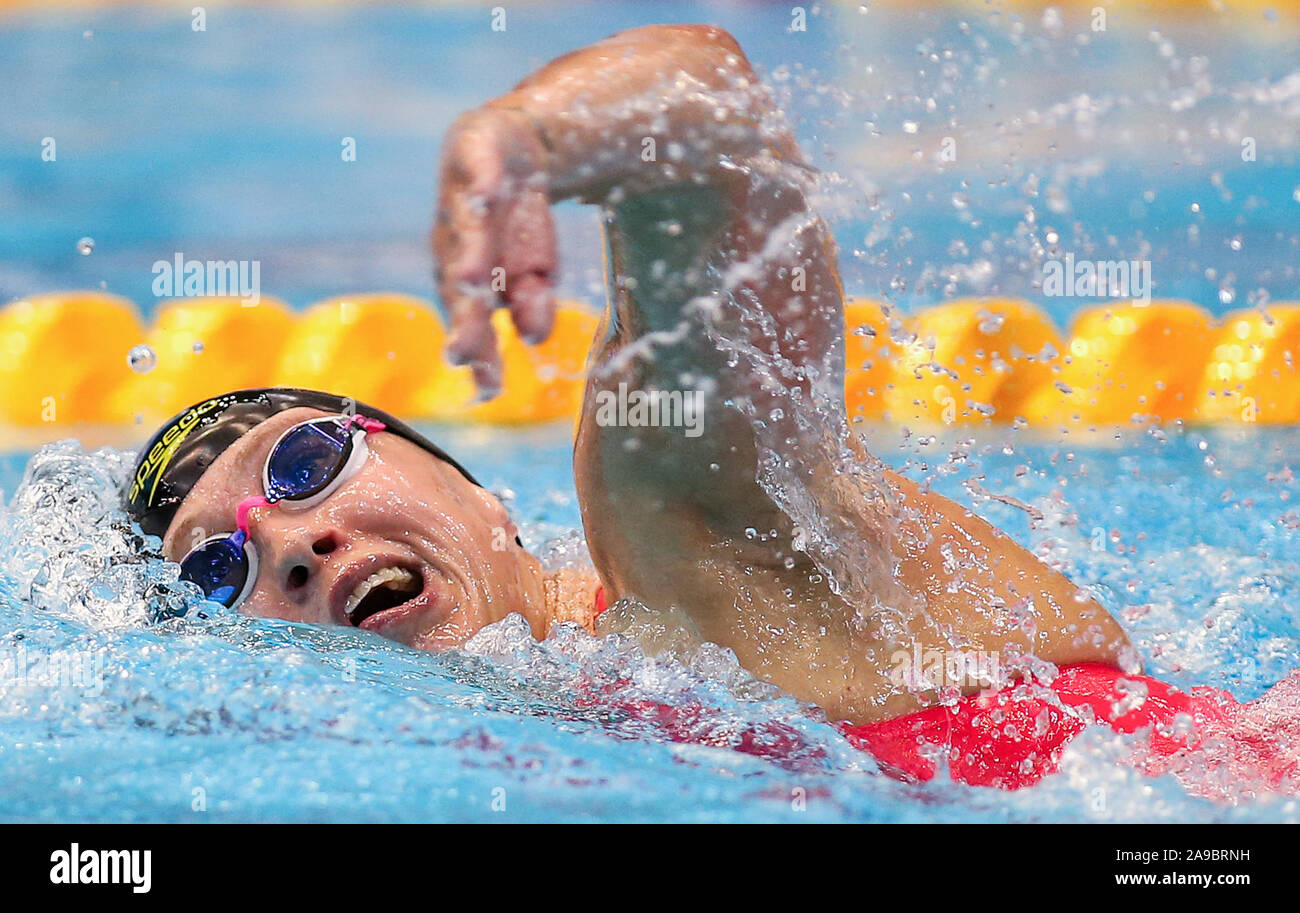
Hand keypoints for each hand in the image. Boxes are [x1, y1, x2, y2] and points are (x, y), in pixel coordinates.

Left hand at [433, 106, 555, 394]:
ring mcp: (464, 205)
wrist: (506, 148)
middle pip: (459, 287)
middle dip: (463, 319)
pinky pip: (481, 175)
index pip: (472, 326)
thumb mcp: (534, 273)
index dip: (479, 356)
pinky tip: (489, 196)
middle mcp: (457, 249)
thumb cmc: (513, 224)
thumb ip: (532, 305)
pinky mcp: (476, 162)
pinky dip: (484, 185)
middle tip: (461, 353)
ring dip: (470, 256)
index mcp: (468, 284)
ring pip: (467, 234)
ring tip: (472, 281)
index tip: (488, 391)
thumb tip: (533, 338)